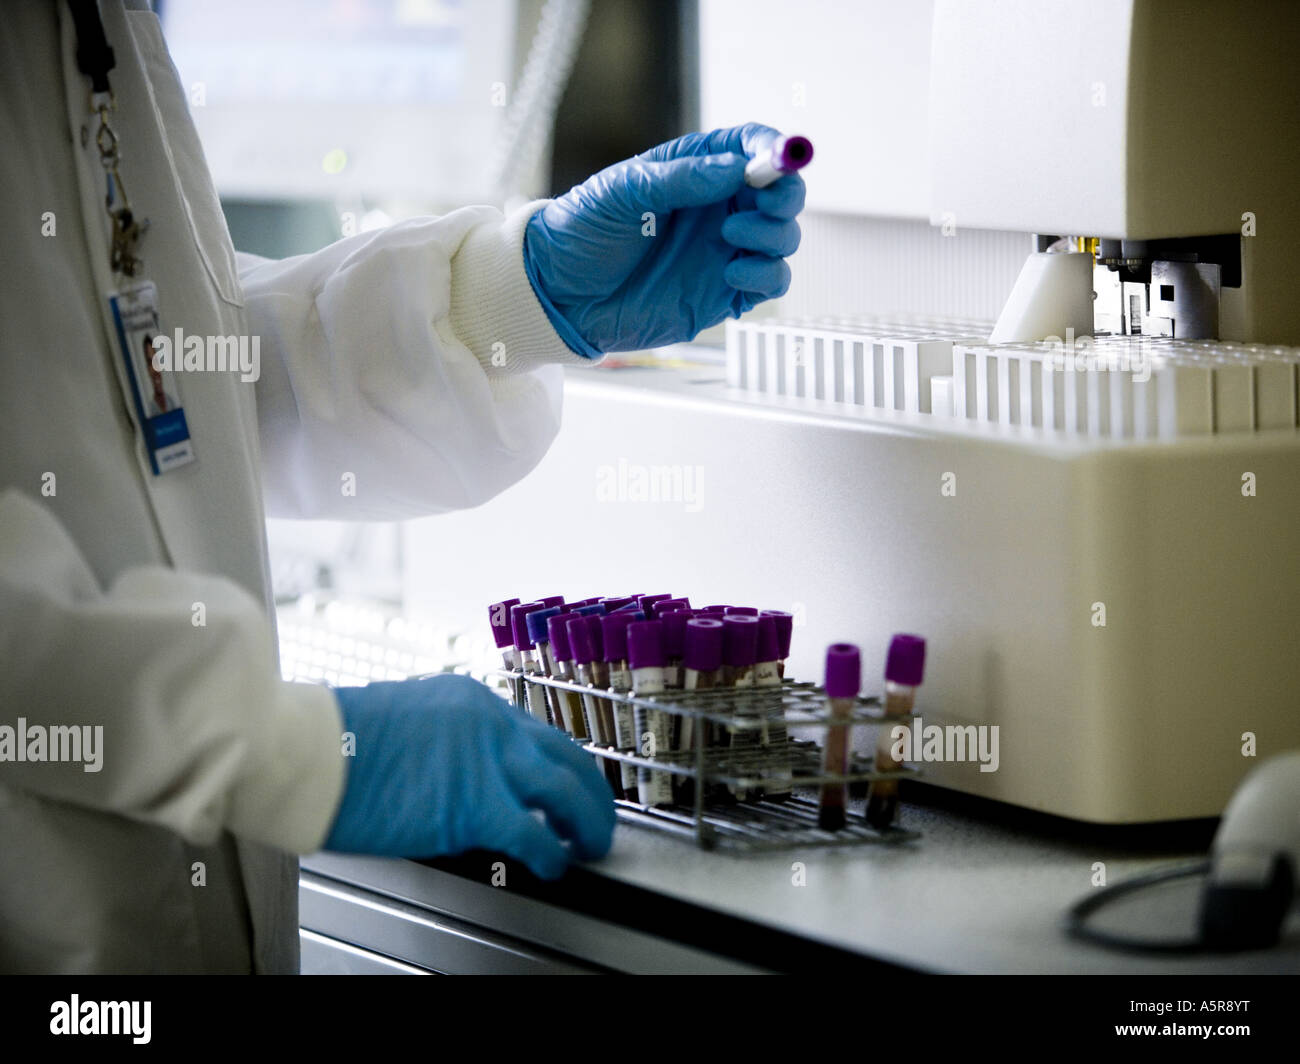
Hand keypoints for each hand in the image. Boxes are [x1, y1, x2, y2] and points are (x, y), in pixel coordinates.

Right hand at [324, 674, 614, 877]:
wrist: (306, 752)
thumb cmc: (334, 742)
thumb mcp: (406, 719)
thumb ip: (447, 742)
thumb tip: (462, 778)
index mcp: (470, 700)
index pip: (534, 731)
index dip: (558, 763)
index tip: (565, 782)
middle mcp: (489, 723)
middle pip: (565, 753)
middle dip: (590, 788)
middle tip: (596, 812)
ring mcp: (487, 761)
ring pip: (566, 788)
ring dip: (587, 819)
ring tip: (591, 842)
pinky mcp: (474, 805)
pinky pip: (534, 833)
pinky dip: (553, 852)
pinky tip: (554, 865)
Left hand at [523, 122, 805, 354]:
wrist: (560, 294)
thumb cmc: (583, 231)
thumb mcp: (622, 192)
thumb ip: (679, 179)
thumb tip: (735, 169)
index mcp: (696, 170)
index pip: (751, 147)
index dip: (774, 148)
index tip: (781, 156)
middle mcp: (718, 208)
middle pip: (782, 194)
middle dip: (784, 195)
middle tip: (761, 204)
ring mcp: (725, 251)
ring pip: (783, 238)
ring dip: (774, 235)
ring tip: (730, 237)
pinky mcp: (724, 293)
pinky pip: (771, 282)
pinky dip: (767, 276)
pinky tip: (732, 274)